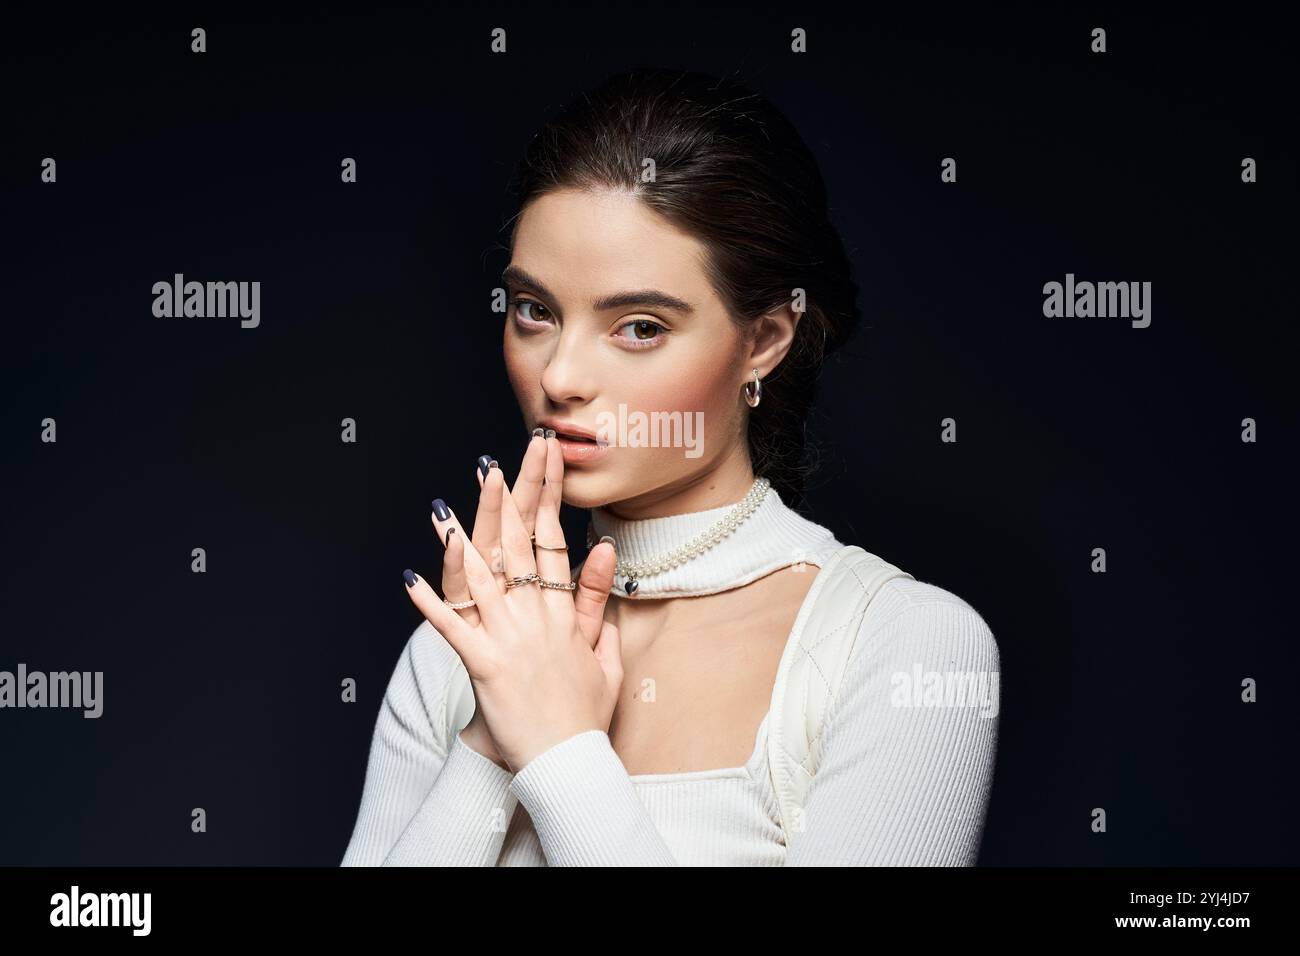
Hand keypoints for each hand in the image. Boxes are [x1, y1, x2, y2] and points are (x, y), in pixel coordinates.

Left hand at [403, 431, 622, 772]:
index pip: (555, 543)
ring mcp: (512, 640)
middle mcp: (538, 618)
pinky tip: (409, 579)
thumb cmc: (585, 716)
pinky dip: (430, 604)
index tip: (545, 460)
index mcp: (564, 615)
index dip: (548, 497)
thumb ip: (599, 609)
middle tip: (498, 459)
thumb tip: (604, 561)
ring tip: (441, 509)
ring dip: (458, 543)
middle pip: (521, 547)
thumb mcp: (604, 658)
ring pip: (483, 579)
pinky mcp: (487, 666)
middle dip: (510, 499)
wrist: (570, 762)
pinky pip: (454, 629)